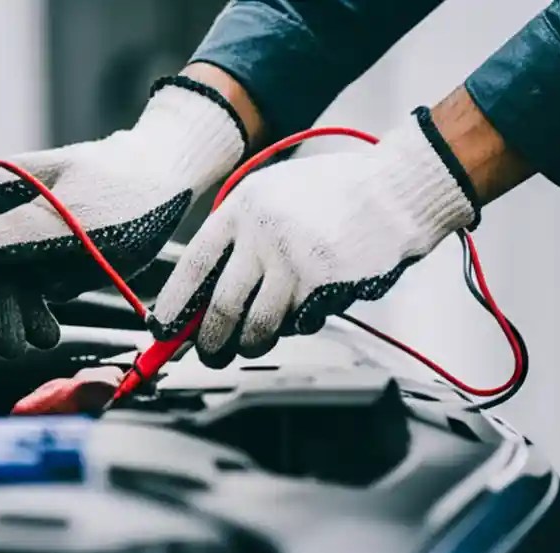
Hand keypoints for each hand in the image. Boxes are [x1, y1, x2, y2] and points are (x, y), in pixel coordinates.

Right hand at [0, 76, 247, 357]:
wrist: (166, 186)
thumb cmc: (124, 186)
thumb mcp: (80, 212)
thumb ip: (27, 230)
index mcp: (8, 192)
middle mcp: (13, 221)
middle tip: (8, 345)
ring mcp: (32, 247)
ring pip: (7, 291)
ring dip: (16, 320)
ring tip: (42, 339)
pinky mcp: (53, 270)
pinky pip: (34, 300)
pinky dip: (37, 320)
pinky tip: (48, 334)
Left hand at [150, 109, 477, 365]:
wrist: (396, 191)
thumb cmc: (334, 195)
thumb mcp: (272, 196)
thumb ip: (239, 237)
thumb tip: (202, 294)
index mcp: (242, 208)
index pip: (193, 266)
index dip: (174, 304)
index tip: (163, 329)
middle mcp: (262, 234)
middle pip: (221, 308)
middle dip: (210, 343)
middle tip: (209, 355)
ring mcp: (293, 262)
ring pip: (258, 327)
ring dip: (252, 344)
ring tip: (253, 343)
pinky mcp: (323, 286)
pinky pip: (299, 325)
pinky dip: (298, 326)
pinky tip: (308, 307)